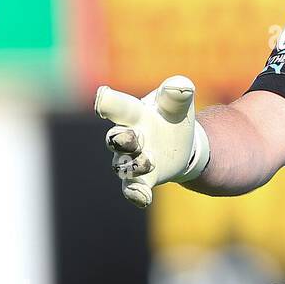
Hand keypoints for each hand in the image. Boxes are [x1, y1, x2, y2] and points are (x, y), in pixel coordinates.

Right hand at [95, 75, 209, 207]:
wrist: (182, 142)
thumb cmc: (172, 116)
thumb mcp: (178, 104)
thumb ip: (177, 93)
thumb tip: (181, 85)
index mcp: (134, 113)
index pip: (119, 106)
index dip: (109, 102)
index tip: (102, 98)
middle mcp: (127, 136)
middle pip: (116, 138)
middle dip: (122, 139)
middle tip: (133, 138)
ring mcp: (132, 159)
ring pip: (123, 165)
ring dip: (135, 164)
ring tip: (150, 162)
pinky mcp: (142, 178)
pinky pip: (133, 188)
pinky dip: (136, 193)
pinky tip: (142, 198)